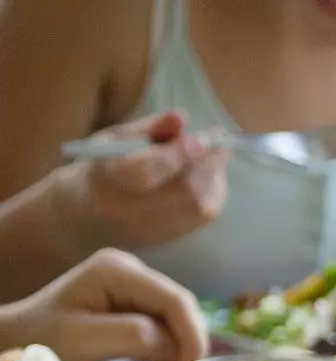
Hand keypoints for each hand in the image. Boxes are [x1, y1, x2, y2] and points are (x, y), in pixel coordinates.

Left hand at [0, 249, 207, 360]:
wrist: (18, 339)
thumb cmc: (42, 340)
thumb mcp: (84, 340)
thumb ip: (133, 336)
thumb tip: (174, 346)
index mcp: (119, 271)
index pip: (176, 300)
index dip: (192, 337)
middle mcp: (133, 271)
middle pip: (181, 312)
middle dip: (181, 351)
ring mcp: (134, 286)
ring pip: (177, 324)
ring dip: (173, 358)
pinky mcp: (135, 303)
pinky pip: (165, 329)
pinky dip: (163, 356)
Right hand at [53, 109, 229, 252]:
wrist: (90, 216)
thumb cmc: (107, 168)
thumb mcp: (117, 139)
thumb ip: (149, 128)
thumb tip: (180, 118)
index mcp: (107, 180)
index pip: (144, 172)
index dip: (176, 155)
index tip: (199, 139)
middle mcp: (128, 212)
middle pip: (183, 191)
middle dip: (207, 162)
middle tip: (216, 138)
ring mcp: (153, 232)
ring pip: (200, 205)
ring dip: (214, 174)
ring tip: (213, 152)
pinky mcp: (172, 240)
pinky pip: (205, 214)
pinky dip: (213, 189)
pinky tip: (206, 172)